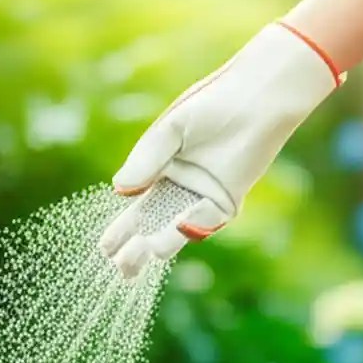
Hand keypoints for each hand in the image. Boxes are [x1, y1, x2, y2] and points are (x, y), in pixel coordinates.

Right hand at [99, 23, 342, 277]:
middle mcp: (181, 188)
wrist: (257, 96)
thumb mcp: (170, 130)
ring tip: (138, 259)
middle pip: (153, 225)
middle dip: (135, 247)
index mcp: (161, 171)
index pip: (137, 207)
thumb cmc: (212, 103)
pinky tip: (173, 234)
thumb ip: (147, 160)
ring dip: (159, 244)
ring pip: (177, 228)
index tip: (105, 247)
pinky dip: (191, 227)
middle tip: (118, 266)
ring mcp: (204, 196)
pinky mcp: (228, 199)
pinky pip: (207, 220)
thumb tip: (118, 190)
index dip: (122, 229)